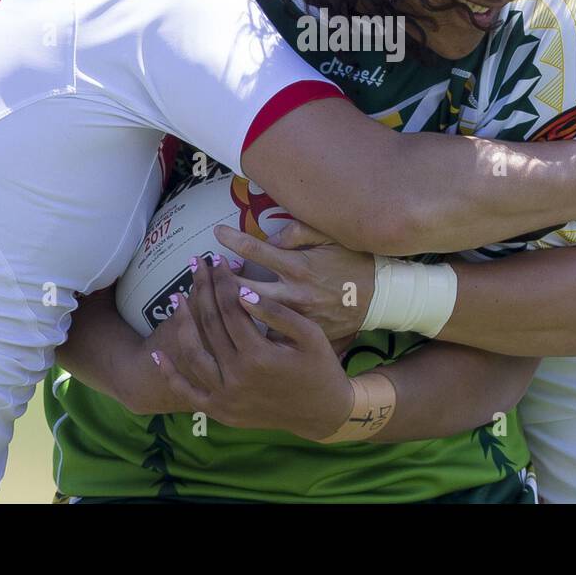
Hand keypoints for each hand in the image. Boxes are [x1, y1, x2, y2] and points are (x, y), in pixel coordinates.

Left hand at [152, 254, 353, 441]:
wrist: (321, 413)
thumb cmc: (320, 368)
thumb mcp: (310, 336)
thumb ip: (277, 313)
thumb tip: (244, 292)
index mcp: (259, 355)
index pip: (231, 308)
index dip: (222, 281)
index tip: (218, 261)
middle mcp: (237, 376)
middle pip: (210, 324)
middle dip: (202, 290)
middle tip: (195, 265)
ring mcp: (224, 396)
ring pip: (193, 353)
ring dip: (182, 323)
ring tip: (177, 297)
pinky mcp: (219, 411)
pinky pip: (188, 392)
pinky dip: (171, 374)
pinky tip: (158, 354)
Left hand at [213, 222, 374, 339]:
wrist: (381, 301)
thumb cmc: (353, 264)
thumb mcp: (332, 238)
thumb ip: (300, 231)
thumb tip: (270, 234)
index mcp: (299, 268)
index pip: (257, 251)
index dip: (233, 240)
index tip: (214, 233)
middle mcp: (293, 296)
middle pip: (242, 291)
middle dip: (216, 281)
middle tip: (199, 271)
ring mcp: (295, 321)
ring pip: (248, 321)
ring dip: (220, 311)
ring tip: (194, 300)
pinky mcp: (298, 341)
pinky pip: (266, 343)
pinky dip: (242, 339)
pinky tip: (220, 335)